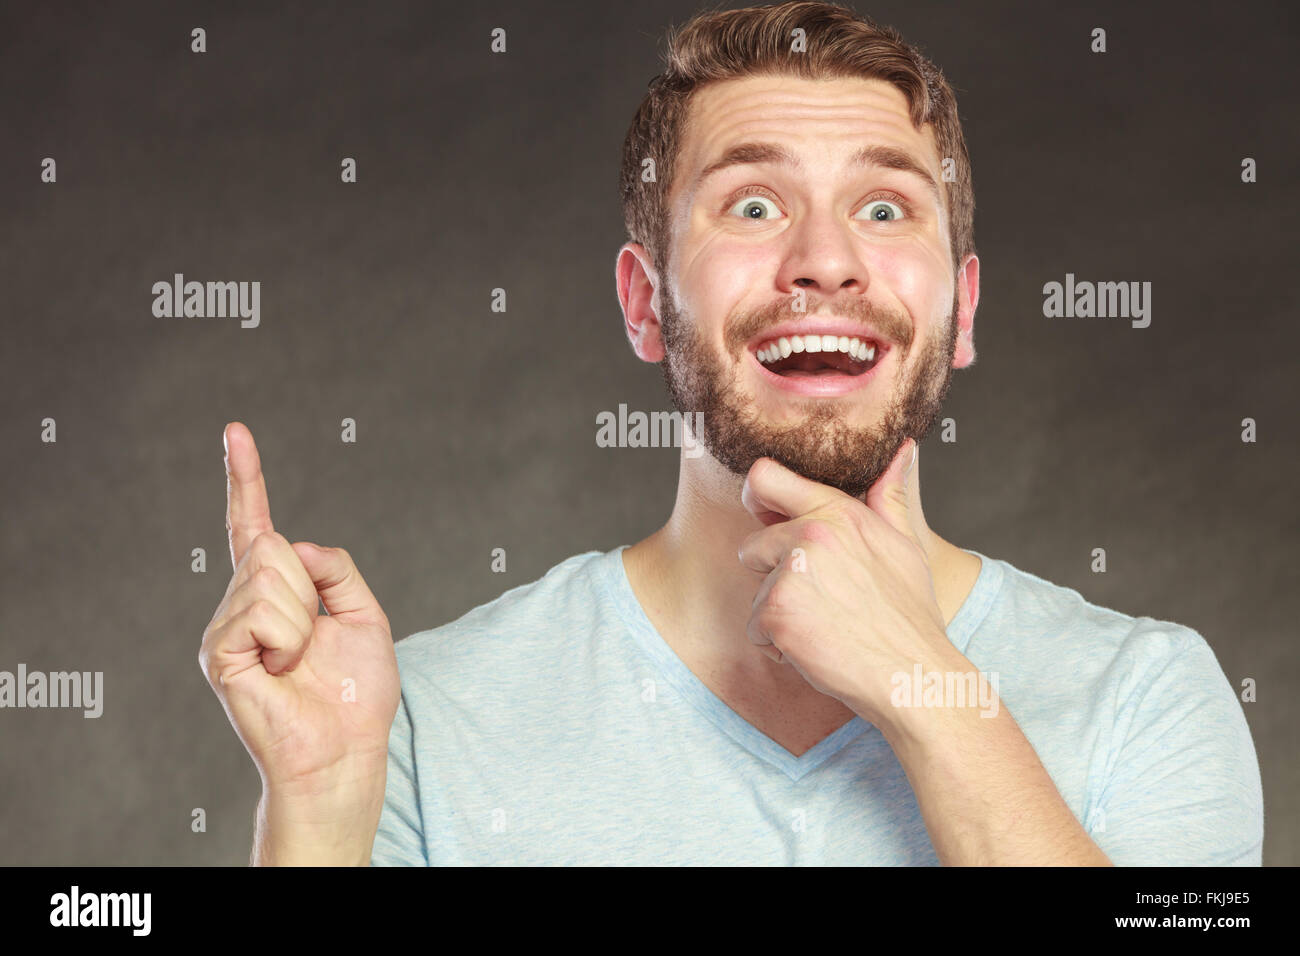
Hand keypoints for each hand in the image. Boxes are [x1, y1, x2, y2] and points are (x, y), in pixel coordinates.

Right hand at [199, 422, 399, 800]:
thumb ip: (335, 567)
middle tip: (313, 642)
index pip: (255, 524)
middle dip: (310, 589)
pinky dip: (289, 640)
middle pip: (274, 546)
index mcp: (276, 591)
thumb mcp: (365, 612)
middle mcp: (242, 602)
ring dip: (303, 619)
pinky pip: (263, 611)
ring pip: (270, 573)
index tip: (236, 431)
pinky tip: (283, 671)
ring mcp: (226, 627)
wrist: (345, 749)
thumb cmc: (355, 690)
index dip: (246, 478)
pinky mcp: (219, 653)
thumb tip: (291, 541)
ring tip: (298, 661)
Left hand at [737, 439, 962, 727]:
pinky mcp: (777, 611)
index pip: (765, 477)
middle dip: (774, 575)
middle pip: (752, 546)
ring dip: (780, 615)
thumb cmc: (910, 615)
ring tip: (826, 626)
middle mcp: (812, 533)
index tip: (763, 516)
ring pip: (756, 592)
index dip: (755, 497)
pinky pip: (756, 628)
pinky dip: (779, 645)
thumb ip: (889, 496)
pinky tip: (817, 647)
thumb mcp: (905, 546)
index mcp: (839, 512)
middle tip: (823, 600)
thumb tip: (902, 449)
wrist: (913, 674)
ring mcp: (792, 572)